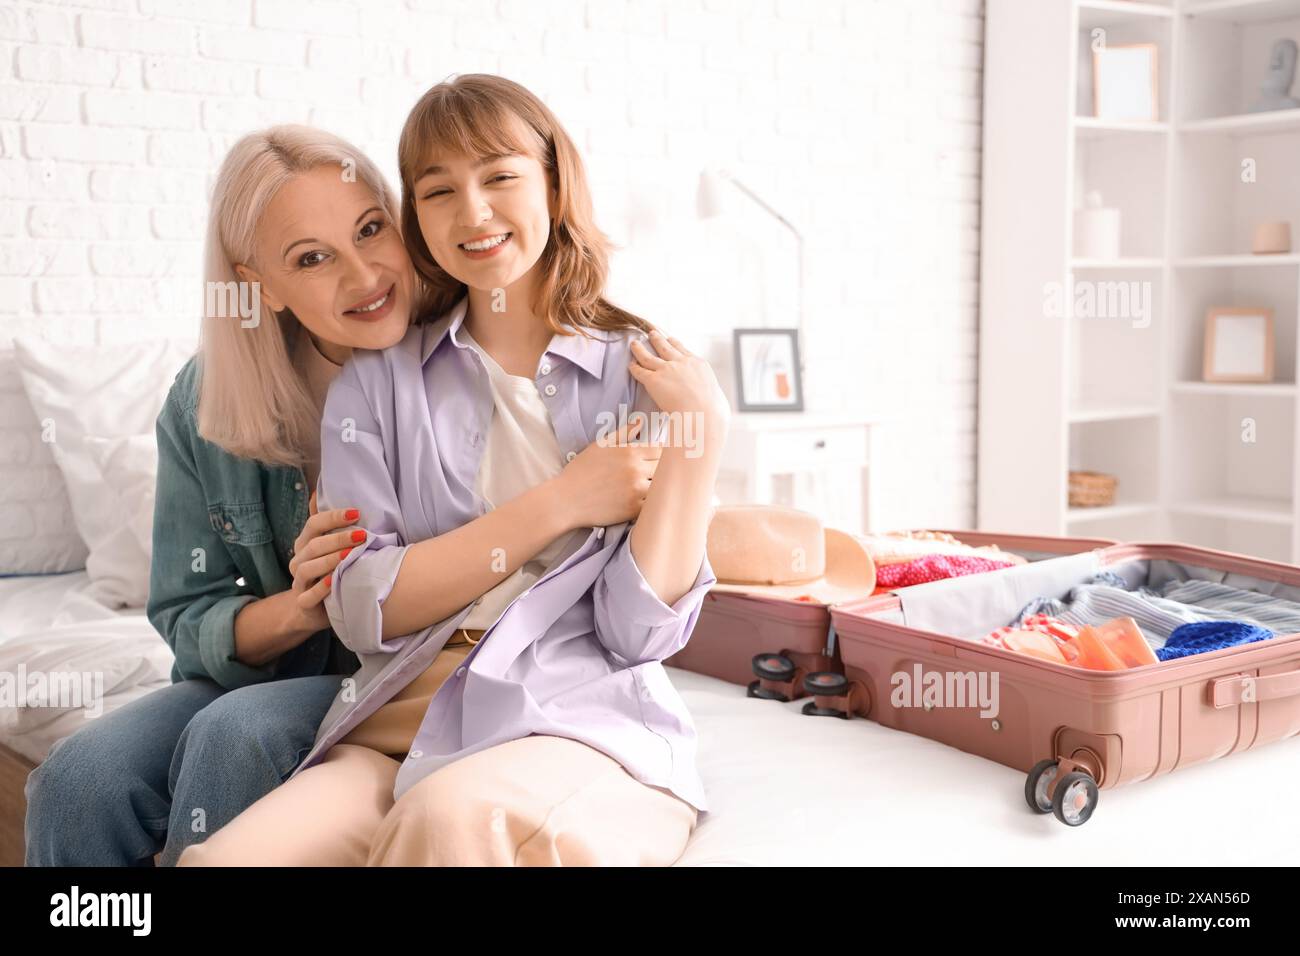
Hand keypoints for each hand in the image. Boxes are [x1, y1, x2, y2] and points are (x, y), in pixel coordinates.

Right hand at [287, 490, 363, 631]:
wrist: (316, 608)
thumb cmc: (330, 570)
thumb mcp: (331, 547)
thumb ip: (329, 524)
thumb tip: (320, 492)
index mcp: (305, 543)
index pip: (314, 524)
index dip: (334, 517)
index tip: (357, 513)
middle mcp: (299, 560)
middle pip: (313, 545)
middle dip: (338, 538)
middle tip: (362, 535)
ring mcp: (298, 582)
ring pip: (308, 568)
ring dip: (330, 560)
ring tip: (351, 555)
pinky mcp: (303, 603)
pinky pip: (308, 596)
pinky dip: (321, 588)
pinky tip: (334, 581)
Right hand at [557, 419, 662, 528]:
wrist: (566, 499)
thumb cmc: (582, 471)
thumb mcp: (600, 445)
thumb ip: (623, 433)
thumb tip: (640, 421)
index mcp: (629, 451)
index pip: (661, 449)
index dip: (662, 454)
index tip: (658, 459)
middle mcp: (635, 469)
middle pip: (665, 467)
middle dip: (662, 469)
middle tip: (654, 474)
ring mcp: (636, 490)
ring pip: (661, 486)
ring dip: (659, 487)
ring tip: (652, 488)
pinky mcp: (634, 509)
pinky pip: (653, 504)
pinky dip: (652, 503)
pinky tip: (644, 500)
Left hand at [628, 330, 730, 426]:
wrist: (703, 413)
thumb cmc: (713, 410)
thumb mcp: (716, 394)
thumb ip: (711, 393)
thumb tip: (716, 402)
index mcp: (698, 363)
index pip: (683, 350)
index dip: (674, 343)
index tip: (670, 339)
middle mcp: (681, 362)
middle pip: (665, 346)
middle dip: (657, 339)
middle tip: (652, 333)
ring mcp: (667, 370)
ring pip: (648, 356)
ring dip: (640, 348)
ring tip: (634, 343)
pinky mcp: (654, 380)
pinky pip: (640, 371)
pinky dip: (634, 367)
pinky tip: (630, 365)